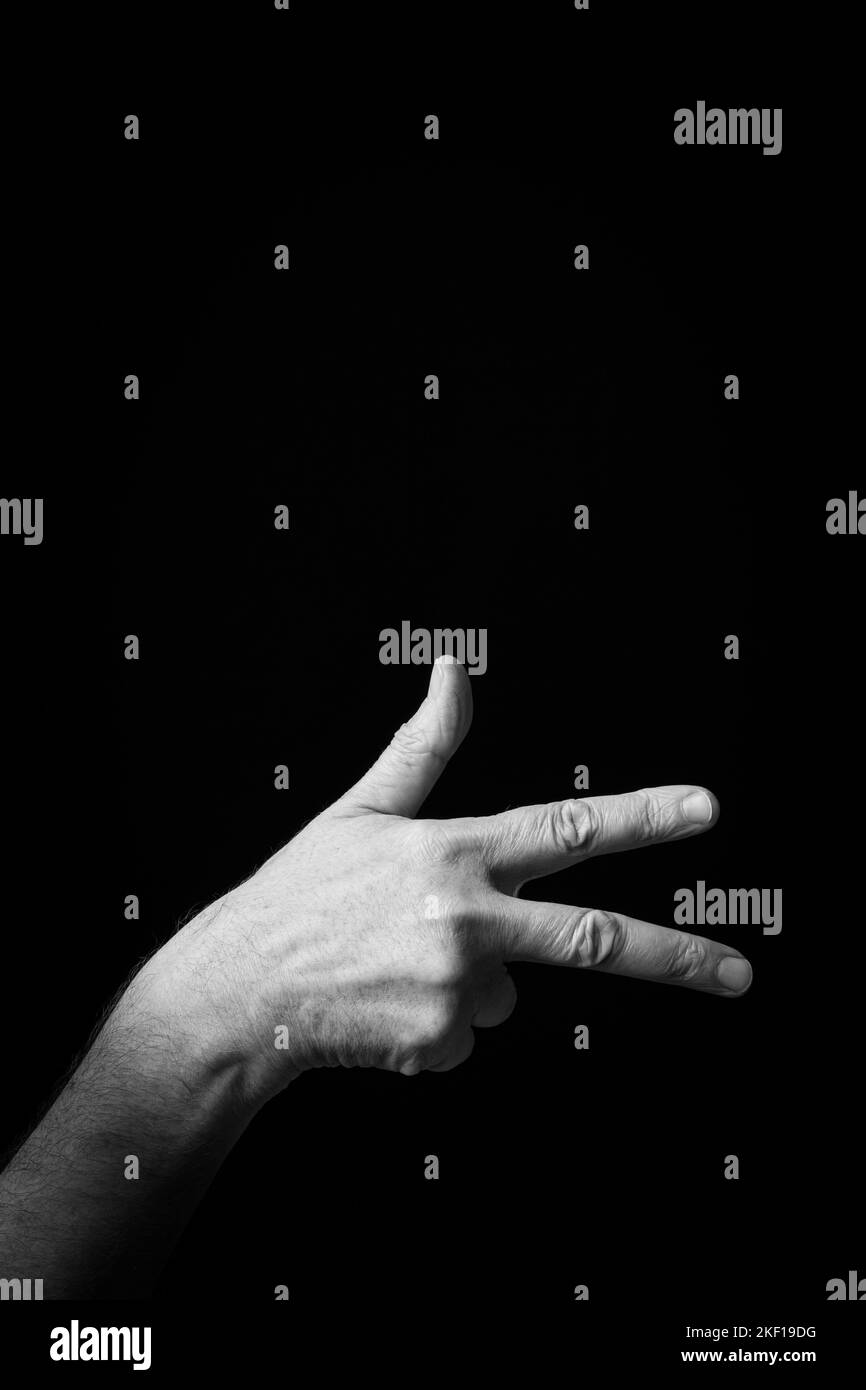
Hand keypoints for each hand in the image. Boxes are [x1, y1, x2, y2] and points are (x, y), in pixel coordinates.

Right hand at [137, 657, 750, 1103]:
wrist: (240, 989)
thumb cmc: (302, 893)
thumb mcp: (362, 811)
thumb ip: (424, 746)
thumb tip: (454, 668)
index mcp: (454, 851)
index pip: (566, 826)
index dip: (643, 816)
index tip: (706, 809)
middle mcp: (466, 916)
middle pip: (594, 940)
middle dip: (677, 957)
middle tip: (740, 975)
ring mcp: (456, 984)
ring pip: (510, 990)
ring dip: (476, 978)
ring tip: (398, 964)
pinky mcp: (439, 1040)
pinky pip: (471, 1034)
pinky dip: (443, 1022)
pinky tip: (387, 1004)